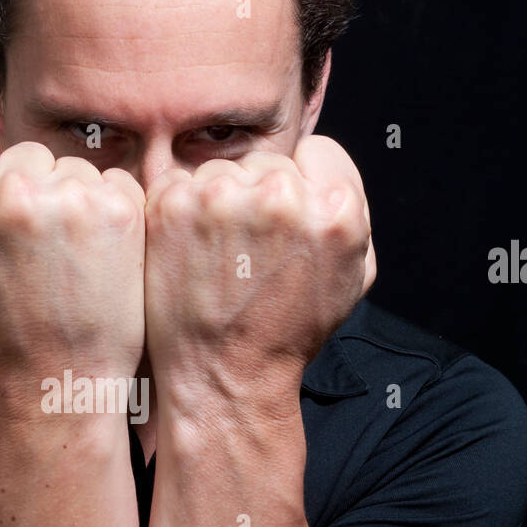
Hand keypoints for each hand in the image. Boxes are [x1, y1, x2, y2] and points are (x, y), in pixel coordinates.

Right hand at [0, 132, 145, 383]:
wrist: (58, 373)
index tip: (4, 216)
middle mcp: (8, 195)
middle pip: (27, 155)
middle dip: (34, 189)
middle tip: (39, 246)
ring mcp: (67, 200)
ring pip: (72, 168)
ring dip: (73, 200)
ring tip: (69, 256)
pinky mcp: (116, 210)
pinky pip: (113, 182)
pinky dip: (110, 211)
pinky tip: (99, 252)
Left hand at [142, 134, 375, 387]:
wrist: (224, 374)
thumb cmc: (288, 331)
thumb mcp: (351, 276)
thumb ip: (352, 210)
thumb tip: (323, 168)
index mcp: (335, 209)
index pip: (317, 153)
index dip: (303, 186)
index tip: (285, 223)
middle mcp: (281, 195)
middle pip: (267, 163)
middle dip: (258, 197)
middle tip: (248, 252)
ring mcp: (222, 196)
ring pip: (222, 171)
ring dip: (217, 203)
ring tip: (218, 258)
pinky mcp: (174, 205)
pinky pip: (179, 183)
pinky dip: (180, 211)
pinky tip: (188, 251)